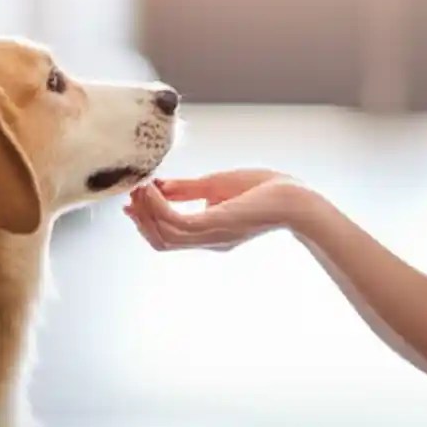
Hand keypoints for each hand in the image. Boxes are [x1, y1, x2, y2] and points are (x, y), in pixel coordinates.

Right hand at [124, 169, 312, 251]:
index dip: (145, 222)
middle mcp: (208, 241)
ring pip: (163, 235)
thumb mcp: (216, 185)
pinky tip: (153, 189)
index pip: (168, 237)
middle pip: (160, 241)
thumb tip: (158, 186)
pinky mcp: (215, 225)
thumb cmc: (266, 189)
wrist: (296, 197)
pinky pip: (175, 222)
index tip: (130, 202)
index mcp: (209, 234)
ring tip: (139, 188)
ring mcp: (211, 236)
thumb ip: (186, 189)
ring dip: (146, 211)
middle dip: (141, 218)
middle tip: (132, 193)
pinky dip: (158, 207)